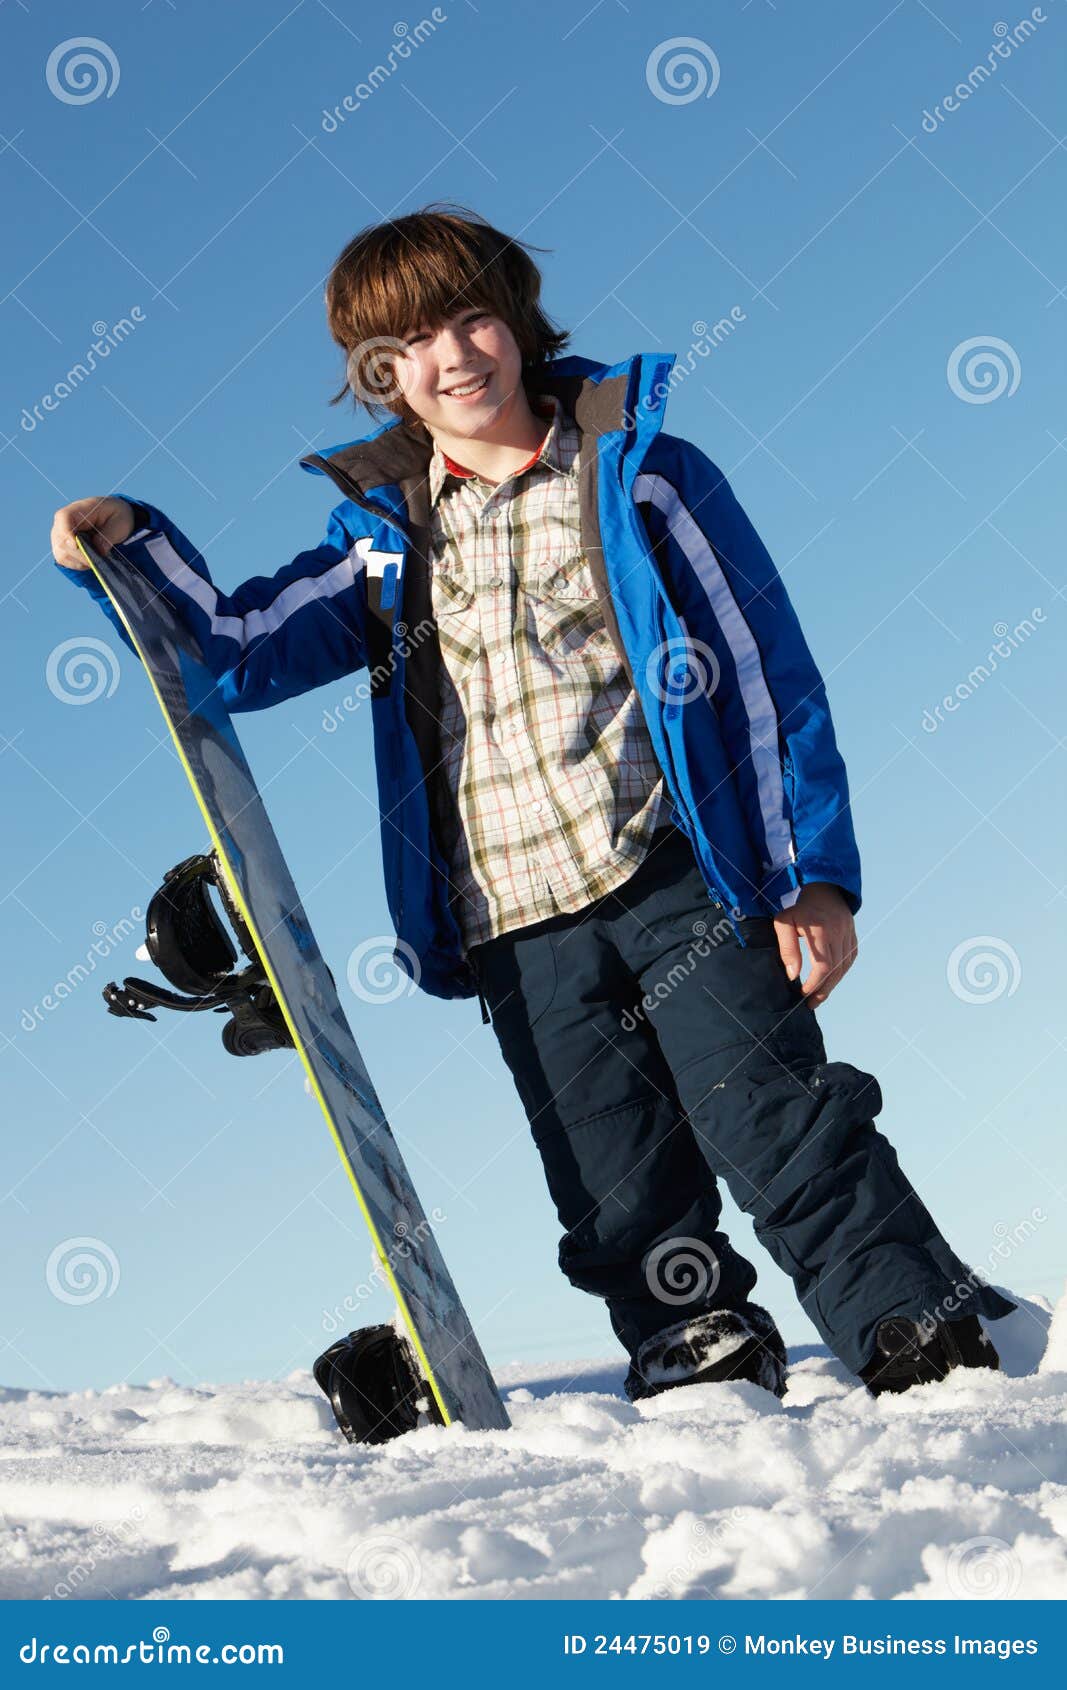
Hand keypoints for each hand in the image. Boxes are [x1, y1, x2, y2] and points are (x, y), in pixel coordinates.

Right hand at [51, 497, 135, 569]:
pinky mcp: (61, 548)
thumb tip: (99, 550)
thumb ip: (109, 535)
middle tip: (100, 557)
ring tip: (98, 557)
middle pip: (62, 541)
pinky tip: (91, 559)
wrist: (112, 518)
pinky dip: (78, 564)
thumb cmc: (115, 516)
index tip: (75, 545)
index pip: (64, 517)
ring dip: (81, 561)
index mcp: (78, 509)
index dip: (66, 532)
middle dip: (80, 554)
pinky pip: (64, 560)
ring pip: (62, 554)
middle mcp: (63, 522)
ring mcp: (59, 535)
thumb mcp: (119, 522)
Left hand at [773, 881, 856, 1008]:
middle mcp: (839, 934)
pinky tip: (830, 982)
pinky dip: (840, 974)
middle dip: (822, 990)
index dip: (814, 984)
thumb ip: (787, 948)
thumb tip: (793, 975)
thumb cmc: (800, 908)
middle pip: (835, 971)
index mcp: (821, 930)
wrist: (825, 890)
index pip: (823, 965)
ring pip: (843, 968)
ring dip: (831, 985)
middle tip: (810, 1004)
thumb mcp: (784, 923)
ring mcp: (849, 936)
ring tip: (818, 997)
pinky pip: (849, 961)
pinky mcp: (853, 938)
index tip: (802, 994)